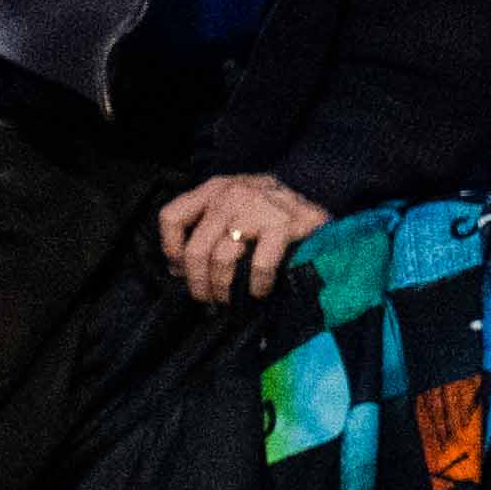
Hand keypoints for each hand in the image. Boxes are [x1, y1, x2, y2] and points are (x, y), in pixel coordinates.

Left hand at [153, 168, 323, 303]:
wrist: (319, 192)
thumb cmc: (268, 208)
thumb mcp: (233, 206)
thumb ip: (204, 229)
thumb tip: (177, 269)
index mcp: (213, 189)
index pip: (171, 217)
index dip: (171, 249)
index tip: (180, 270)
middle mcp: (230, 194)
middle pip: (196, 248)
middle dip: (198, 282)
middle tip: (206, 299)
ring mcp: (257, 207)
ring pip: (221, 259)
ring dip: (223, 288)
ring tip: (229, 300)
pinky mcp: (284, 224)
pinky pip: (258, 265)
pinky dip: (255, 284)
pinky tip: (258, 291)